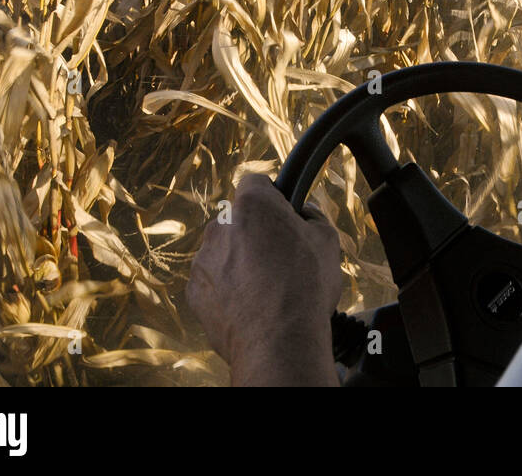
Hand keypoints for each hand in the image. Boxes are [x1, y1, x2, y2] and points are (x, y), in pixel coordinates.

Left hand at [187, 173, 342, 385]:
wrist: (278, 341)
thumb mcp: (327, 241)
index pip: (255, 181)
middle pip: (238, 218)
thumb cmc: (304, 287)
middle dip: (254, 231)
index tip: (282, 213)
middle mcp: (220, 225)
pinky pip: (212, 280)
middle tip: (280, 255)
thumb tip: (304, 213)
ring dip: (239, 260)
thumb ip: (313, 217)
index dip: (271, 196)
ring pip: (223, 250)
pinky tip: (250, 304)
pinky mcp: (194, 291)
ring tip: (266, 286)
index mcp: (253, 205)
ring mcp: (203, 259)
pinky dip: (227, 288)